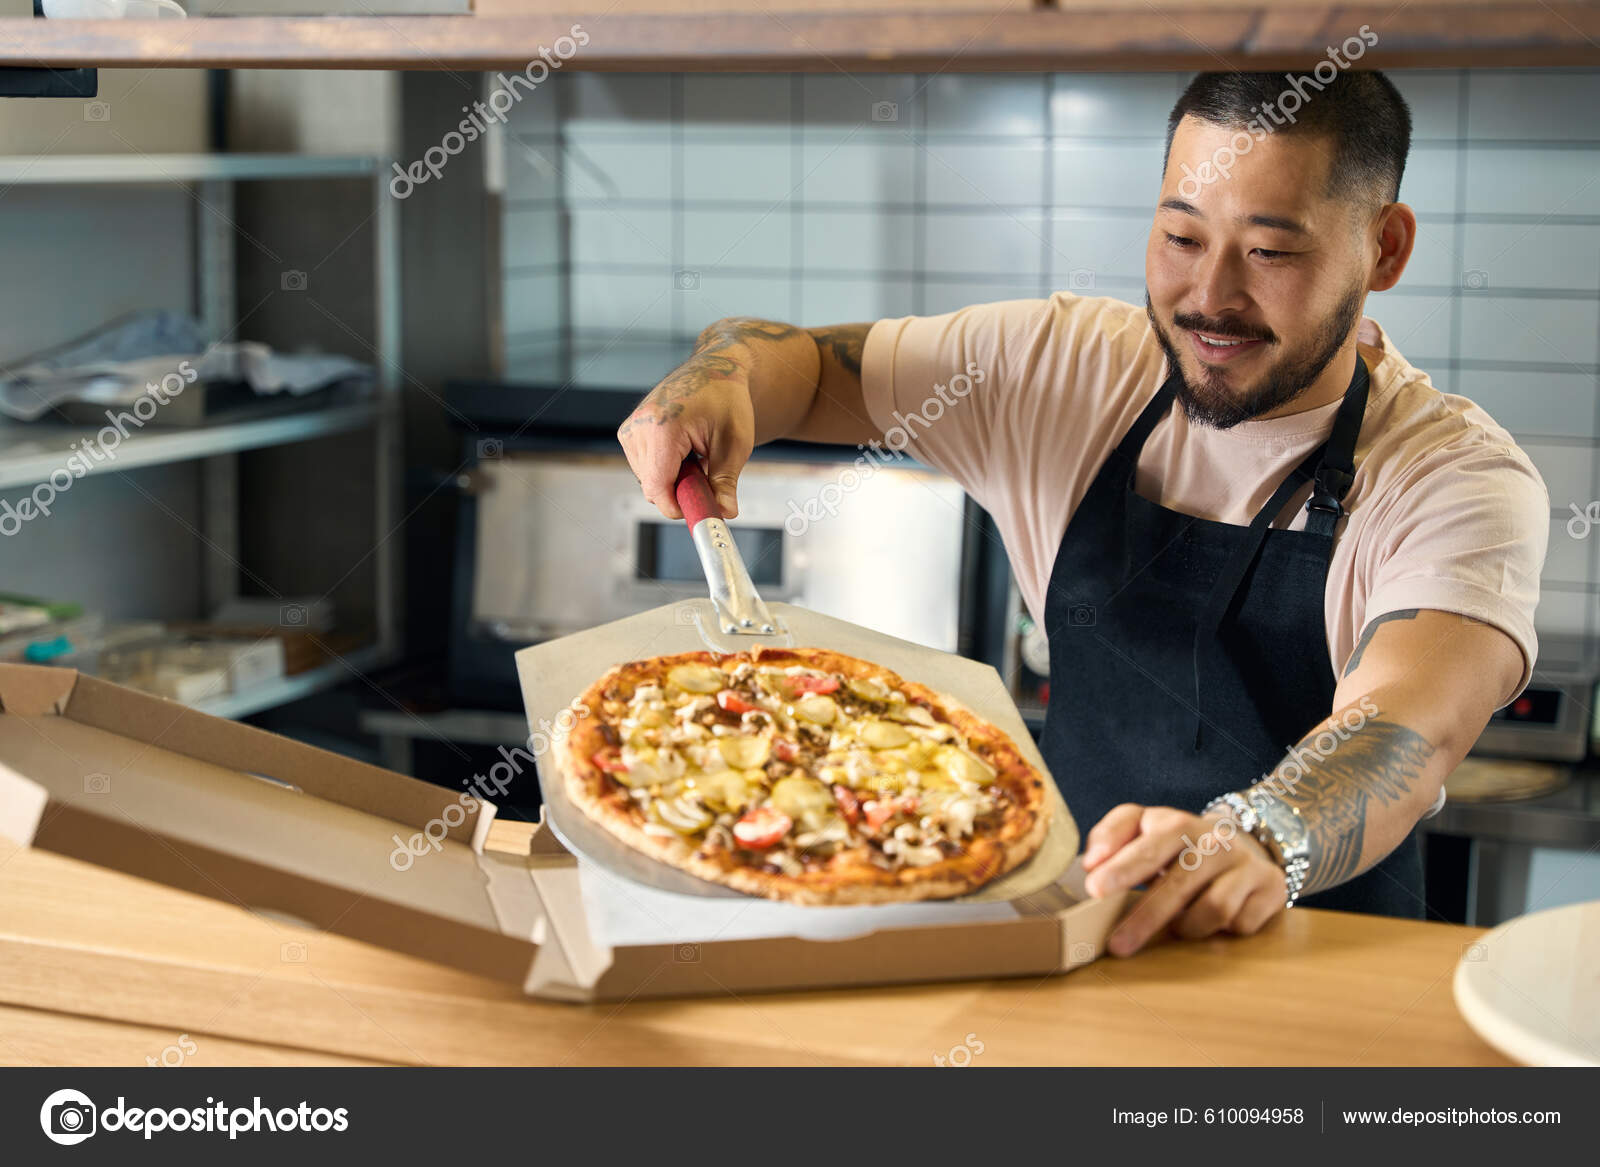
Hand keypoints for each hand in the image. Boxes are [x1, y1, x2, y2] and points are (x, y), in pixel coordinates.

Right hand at [617, 352, 755, 520]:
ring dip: (674, 479)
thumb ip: (725, 482)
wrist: (714, 370)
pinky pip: (644, 468)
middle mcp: (639, 427)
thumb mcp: (735, 443)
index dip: (676, 507)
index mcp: (663, 427)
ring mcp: (630, 429)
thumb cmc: (726, 400)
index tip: (697, 513)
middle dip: (681, 491)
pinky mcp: (628, 432)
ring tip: (696, 456)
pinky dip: (665, 468)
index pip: (658, 486)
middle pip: (652, 487)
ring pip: (648, 481)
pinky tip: (682, 450)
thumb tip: (724, 513)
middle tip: (707, 475)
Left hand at [1081, 803, 1287, 955]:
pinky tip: (1213, 924)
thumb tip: (1091, 863)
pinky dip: (1221, 932)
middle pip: (1178, 882)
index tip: (1094, 888)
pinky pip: (1239, 923)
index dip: (1122, 865)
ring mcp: (1245, 863)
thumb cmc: (1179, 846)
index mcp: (1176, 823)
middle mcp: (1214, 839)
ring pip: (1213, 909)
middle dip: (1145, 916)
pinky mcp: (1270, 886)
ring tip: (1177, 928)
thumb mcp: (1144, 829)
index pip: (1149, 842)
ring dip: (1187, 927)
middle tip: (1117, 943)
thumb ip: (1113, 836)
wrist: (1245, 847)